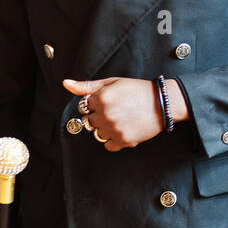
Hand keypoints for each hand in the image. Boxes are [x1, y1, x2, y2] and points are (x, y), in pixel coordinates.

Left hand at [62, 77, 187, 151]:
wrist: (162, 103)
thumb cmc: (136, 90)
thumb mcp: (111, 82)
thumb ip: (87, 86)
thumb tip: (65, 84)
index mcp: (101, 98)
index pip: (84, 106)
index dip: (95, 104)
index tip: (108, 101)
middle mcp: (106, 115)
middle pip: (89, 121)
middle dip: (98, 116)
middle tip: (116, 110)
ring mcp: (114, 129)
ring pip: (98, 134)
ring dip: (105, 128)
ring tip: (121, 119)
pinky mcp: (124, 141)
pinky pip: (108, 145)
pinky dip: (114, 140)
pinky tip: (124, 128)